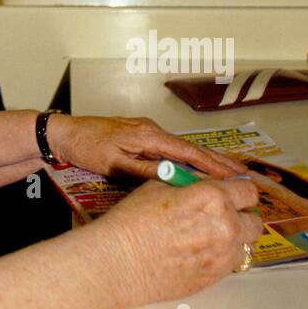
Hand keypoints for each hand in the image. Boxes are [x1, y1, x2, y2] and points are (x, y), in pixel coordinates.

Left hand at [47, 113, 243, 181]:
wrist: (64, 133)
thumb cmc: (86, 147)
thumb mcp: (114, 164)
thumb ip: (144, 171)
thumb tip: (173, 178)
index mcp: (148, 135)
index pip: (187, 152)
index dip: (212, 165)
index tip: (233, 175)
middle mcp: (152, 130)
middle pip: (191, 148)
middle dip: (217, 161)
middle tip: (243, 174)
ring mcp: (147, 132)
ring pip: (182, 149)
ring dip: (205, 160)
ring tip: (229, 172)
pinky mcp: (141, 137)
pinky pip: (171, 149)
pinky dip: (189, 159)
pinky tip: (198, 168)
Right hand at [99, 176, 263, 307]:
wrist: (119, 261)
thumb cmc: (133, 220)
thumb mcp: (160, 186)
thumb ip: (190, 184)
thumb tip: (205, 183)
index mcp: (213, 197)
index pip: (248, 191)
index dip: (239, 191)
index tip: (231, 194)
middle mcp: (226, 226)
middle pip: (254, 221)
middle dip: (241, 216)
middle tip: (222, 216)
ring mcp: (223, 255)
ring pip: (246, 244)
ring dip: (235, 238)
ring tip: (211, 236)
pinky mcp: (216, 276)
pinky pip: (233, 263)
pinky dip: (223, 255)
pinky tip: (201, 251)